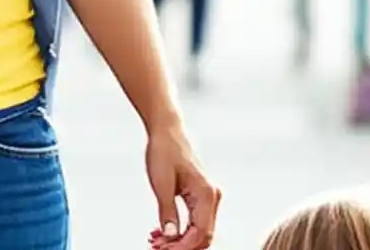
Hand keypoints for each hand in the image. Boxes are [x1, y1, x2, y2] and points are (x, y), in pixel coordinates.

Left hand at [145, 124, 220, 248]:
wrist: (167, 131)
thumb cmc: (165, 150)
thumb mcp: (162, 184)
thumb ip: (168, 212)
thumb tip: (171, 235)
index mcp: (206, 193)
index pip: (200, 233)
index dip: (182, 247)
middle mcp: (212, 196)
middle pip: (203, 236)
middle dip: (181, 246)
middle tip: (157, 247)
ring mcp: (208, 196)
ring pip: (199, 231)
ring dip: (180, 240)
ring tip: (156, 241)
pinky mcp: (200, 196)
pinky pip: (195, 221)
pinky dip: (181, 231)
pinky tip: (163, 232)